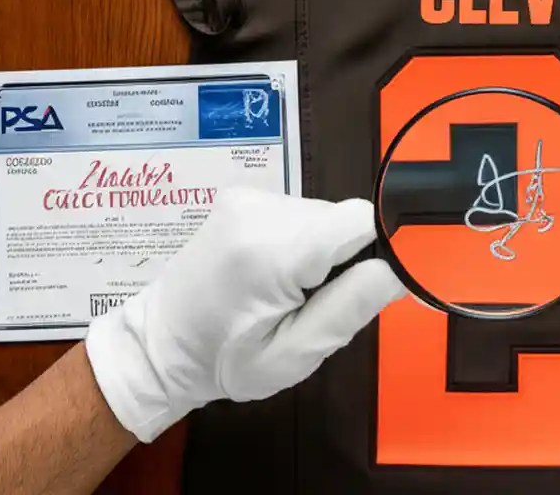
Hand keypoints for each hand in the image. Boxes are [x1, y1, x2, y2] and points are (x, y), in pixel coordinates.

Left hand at [85, 188, 405, 441]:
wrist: (159, 347)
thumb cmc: (225, 362)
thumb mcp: (295, 354)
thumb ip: (350, 307)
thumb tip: (400, 268)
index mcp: (274, 251)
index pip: (363, 219)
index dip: (380, 249)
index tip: (367, 286)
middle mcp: (261, 210)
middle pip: (344, 218)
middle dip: (346, 258)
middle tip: (315, 303)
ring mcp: (248, 198)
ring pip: (324, 214)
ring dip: (323, 250)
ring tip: (289, 291)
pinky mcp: (242, 197)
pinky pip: (300, 211)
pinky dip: (302, 240)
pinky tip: (273, 272)